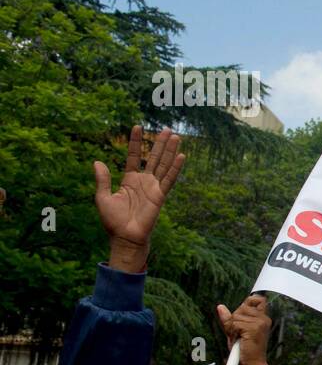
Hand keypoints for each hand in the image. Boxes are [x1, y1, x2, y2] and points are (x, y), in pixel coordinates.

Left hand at [94, 126, 185, 272]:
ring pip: (163, 165)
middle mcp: (144, 181)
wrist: (125, 237)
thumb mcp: (102, 197)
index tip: (138, 126)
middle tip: (167, 129)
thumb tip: (97, 162)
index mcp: (129, 180)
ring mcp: (153, 188)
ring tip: (175, 136)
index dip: (136, 142)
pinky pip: (169, 179)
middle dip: (159, 143)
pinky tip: (181, 156)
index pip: (134, 156)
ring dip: (169, 151)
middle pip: (154, 157)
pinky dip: (175, 168)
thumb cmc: (113, 221)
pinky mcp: (160, 196)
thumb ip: (102, 180)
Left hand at [217, 295, 272, 364]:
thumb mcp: (238, 331)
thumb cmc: (247, 350)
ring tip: (238, 338)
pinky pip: (235, 324)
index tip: (243, 309)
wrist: (253, 364)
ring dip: (232, 328)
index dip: (249, 301)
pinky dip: (232, 332)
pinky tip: (238, 340)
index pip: (258, 299)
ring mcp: (259, 323)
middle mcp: (263, 319)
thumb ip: (230, 319)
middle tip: (238, 333)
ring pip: (236, 316)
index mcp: (263, 318)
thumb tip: (220, 307)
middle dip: (235, 319)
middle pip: (242, 307)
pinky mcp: (253, 328)